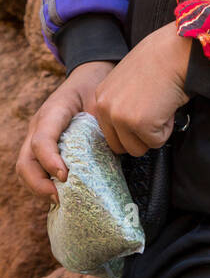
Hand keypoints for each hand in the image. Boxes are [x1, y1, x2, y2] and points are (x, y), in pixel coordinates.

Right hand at [16, 59, 117, 203]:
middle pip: (25, 161)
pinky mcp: (42, 148)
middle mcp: (39, 127)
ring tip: (59, 199)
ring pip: (25, 168)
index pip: (41, 140)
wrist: (88, 79)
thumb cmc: (96, 90)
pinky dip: (43, 184)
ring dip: (39, 187)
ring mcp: (37, 138)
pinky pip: (34, 169)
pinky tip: (61, 195)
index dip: (50, 161)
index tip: (65, 176)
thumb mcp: (101, 103)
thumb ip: (102, 125)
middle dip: (38, 183)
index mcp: (53, 113)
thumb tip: (116, 151)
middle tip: (59, 196)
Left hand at [90, 23, 192, 156]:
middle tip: (154, 113)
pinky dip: (167, 128)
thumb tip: (129, 127)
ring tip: (160, 107)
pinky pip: (156, 142)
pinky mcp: (140, 124)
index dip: (130, 130)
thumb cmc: (160, 61)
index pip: (109, 133)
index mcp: (101, 97)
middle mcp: (105, 108)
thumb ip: (122, 102)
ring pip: (138, 148)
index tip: (143, 117)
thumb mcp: (128, 81)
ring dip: (153, 133)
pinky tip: (167, 106)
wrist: (175, 52)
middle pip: (120, 146)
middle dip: (140, 137)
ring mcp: (121, 117)